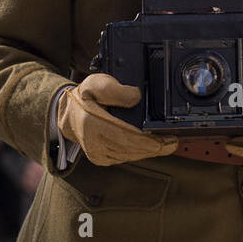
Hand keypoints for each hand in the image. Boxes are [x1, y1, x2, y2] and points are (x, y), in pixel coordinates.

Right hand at [56, 74, 178, 165]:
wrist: (69, 113)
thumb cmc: (84, 97)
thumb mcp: (97, 83)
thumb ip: (116, 89)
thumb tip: (136, 97)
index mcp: (93, 124)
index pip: (127, 137)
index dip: (150, 141)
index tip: (167, 140)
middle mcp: (95, 143)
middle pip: (132, 149)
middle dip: (156, 147)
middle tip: (173, 141)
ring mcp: (97, 153)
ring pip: (130, 155)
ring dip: (149, 151)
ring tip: (166, 144)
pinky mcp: (101, 159)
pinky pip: (124, 157)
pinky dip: (139, 152)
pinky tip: (150, 147)